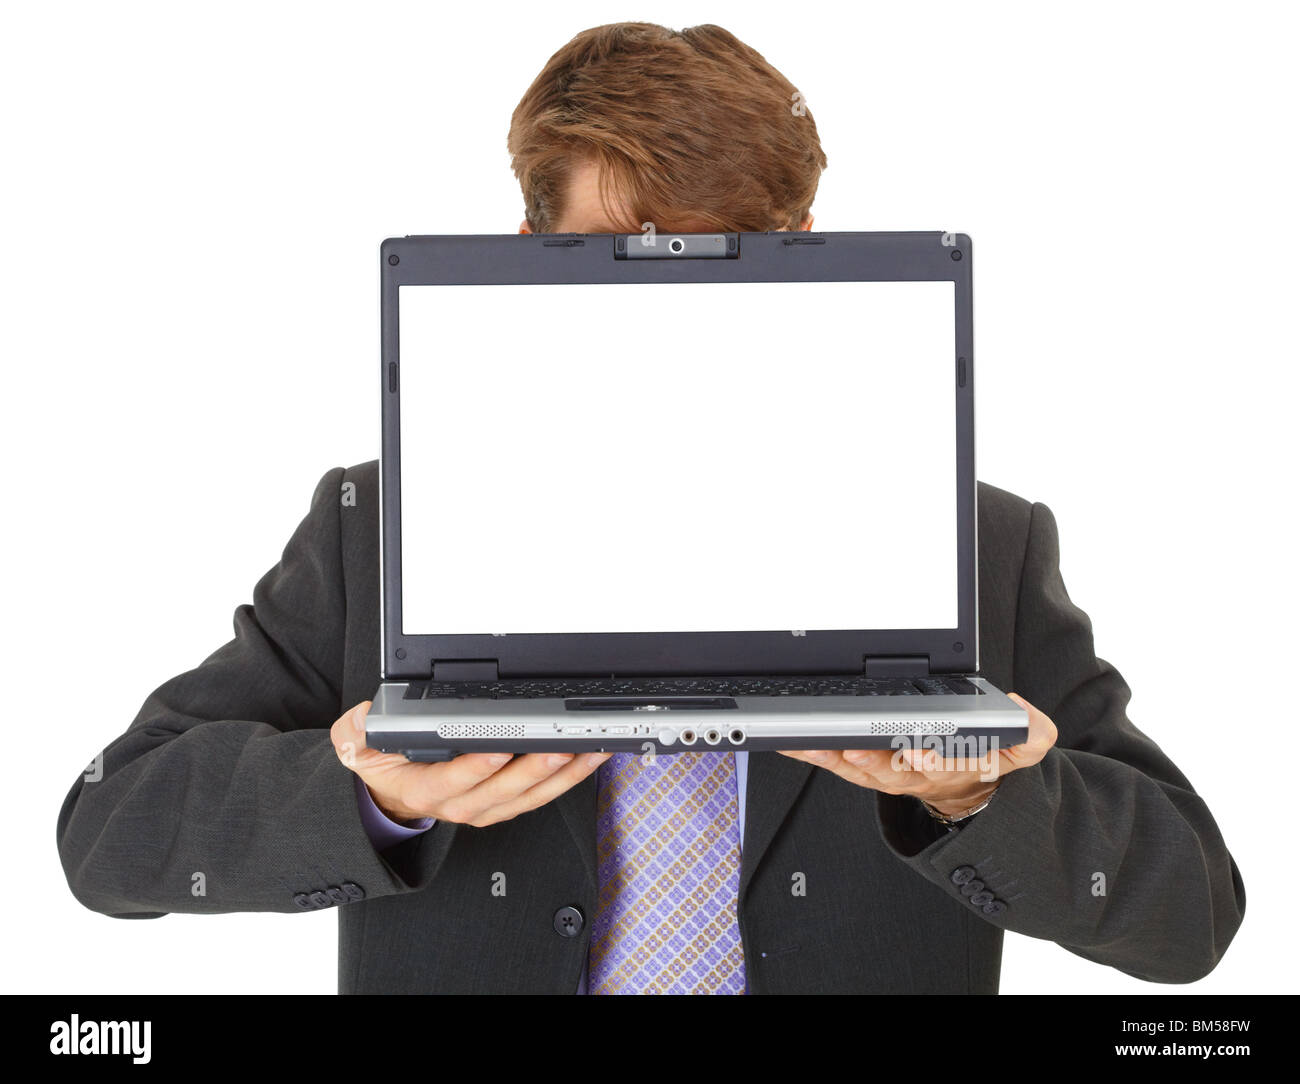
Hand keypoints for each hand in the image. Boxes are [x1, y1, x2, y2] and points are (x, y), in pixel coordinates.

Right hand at [329, 701, 610, 826]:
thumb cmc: (385, 767)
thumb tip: (363, 717)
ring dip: (564, 774)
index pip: (453, 781)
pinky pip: (543, 794)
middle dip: (533, 769)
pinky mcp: (508, 803)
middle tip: (557, 745)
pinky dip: (569, 777)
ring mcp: (488, 807)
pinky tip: (589, 755)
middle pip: (503, 790)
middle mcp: (462, 805)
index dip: (476, 767)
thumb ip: (355, 734)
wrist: (393, 796)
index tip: (496, 748)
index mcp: (426, 790)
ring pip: (531, 796)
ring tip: (587, 749)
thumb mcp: (356, 748)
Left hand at [778, 692, 1057, 815]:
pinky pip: (838, 763)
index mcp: (957, 766)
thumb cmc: (987, 756)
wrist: (966, 790)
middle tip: (851, 746)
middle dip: (871, 760)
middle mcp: (919, 774)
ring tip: (808, 741)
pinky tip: (794, 740)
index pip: (945, 763)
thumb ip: (1032, 734)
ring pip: (858, 768)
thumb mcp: (1023, 748)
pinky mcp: (866, 768)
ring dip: (832, 756)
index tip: (916, 749)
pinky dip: (815, 753)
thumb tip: (1021, 710)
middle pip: (893, 770)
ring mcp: (890, 774)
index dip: (931, 757)